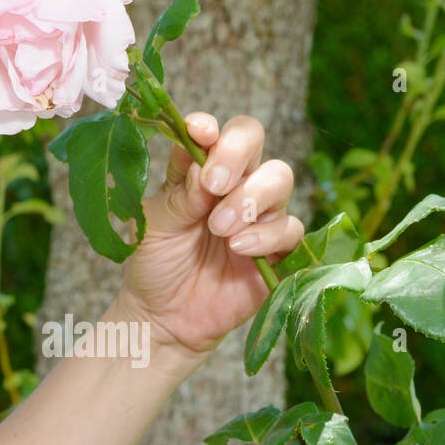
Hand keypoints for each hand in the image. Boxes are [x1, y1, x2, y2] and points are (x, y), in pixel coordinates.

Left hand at [119, 112, 305, 366]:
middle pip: (254, 140)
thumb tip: (201, 163)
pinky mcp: (278, 248)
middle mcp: (232, 183)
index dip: (209, 128)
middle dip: (236, 155)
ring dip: (250, 197)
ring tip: (219, 228)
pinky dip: (266, 234)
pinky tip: (238, 249)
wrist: (165, 316)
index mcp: (196, 170)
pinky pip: (290, 228)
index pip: (213, 132)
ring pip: (279, 178)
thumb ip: (179, 194)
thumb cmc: (155, 263)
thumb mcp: (154, 224)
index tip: (199, 132)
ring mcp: (258, 213)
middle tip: (213, 184)